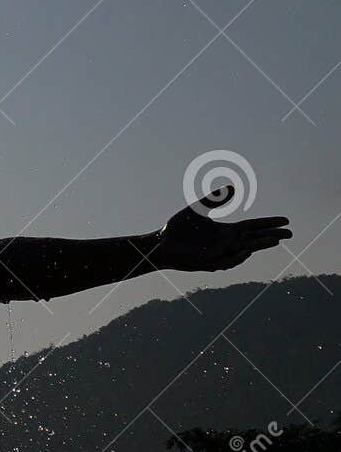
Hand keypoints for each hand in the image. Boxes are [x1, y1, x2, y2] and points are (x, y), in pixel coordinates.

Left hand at [156, 191, 291, 272]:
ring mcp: (218, 254)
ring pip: (244, 251)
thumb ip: (215, 198)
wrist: (161, 242)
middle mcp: (225, 243)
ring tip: (274, 241)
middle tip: (290, 234)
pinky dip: (238, 257)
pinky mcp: (208, 263)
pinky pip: (227, 262)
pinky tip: (247, 250)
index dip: (269, 224)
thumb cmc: (179, 227)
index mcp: (226, 231)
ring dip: (258, 246)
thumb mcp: (198, 207)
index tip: (285, 220)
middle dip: (272, 237)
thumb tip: (234, 188)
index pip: (253, 227)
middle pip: (255, 239)